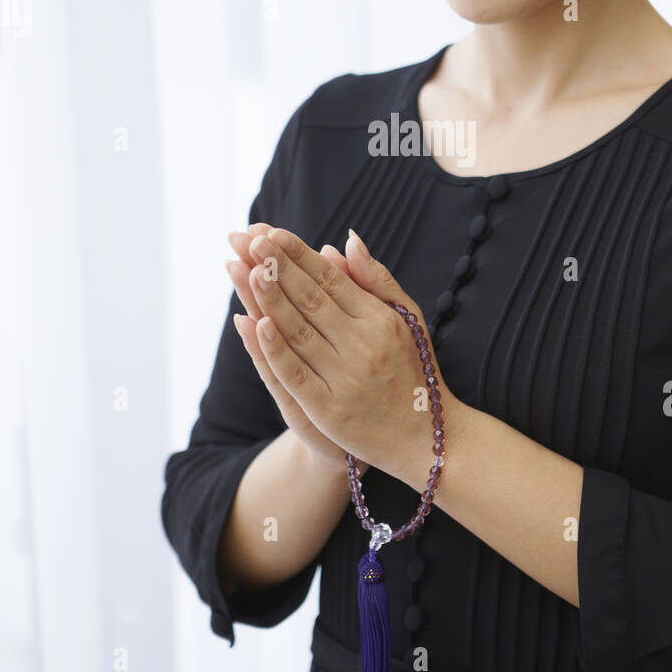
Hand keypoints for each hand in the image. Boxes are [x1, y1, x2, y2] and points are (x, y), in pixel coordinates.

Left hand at [241, 225, 449, 487]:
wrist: (425, 437)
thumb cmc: (413, 371)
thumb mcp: (407, 319)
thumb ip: (376, 280)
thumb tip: (344, 241)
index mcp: (382, 320)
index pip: (332, 279)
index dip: (300, 255)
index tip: (272, 233)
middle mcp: (364, 345)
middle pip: (312, 299)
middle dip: (278, 267)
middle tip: (250, 240)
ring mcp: (345, 378)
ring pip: (299, 331)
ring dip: (270, 298)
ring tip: (246, 269)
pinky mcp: (329, 410)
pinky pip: (296, 374)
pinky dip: (275, 349)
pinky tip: (256, 324)